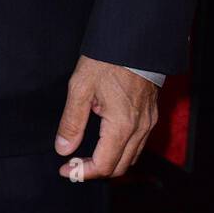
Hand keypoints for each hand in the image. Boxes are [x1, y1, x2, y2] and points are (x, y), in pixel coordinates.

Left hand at [54, 54, 158, 180]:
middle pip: (120, 167)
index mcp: (122, 126)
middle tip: (73, 165)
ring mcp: (148, 122)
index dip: (83, 172)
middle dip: (96, 171)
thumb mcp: (80, 87)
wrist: (134, 40)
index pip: (104, 165)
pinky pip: (138, 144)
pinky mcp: (151, 115)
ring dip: (109, 163)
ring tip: (86, 156)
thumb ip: (72, 121)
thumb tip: (63, 148)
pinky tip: (104, 141)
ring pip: (131, 157)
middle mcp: (140, 129)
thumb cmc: (107, 60)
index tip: (65, 169)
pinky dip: (121, 151)